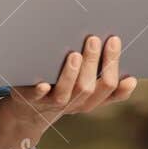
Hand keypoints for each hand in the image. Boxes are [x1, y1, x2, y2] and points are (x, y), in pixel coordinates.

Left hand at [5, 34, 137, 129]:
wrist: (31, 109)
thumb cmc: (64, 85)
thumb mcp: (85, 81)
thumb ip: (100, 69)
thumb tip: (115, 44)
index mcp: (93, 97)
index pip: (110, 87)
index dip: (114, 65)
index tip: (115, 42)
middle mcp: (76, 103)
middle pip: (89, 88)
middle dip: (93, 63)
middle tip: (94, 39)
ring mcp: (54, 103)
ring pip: (66, 93)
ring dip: (71, 75)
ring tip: (74, 55)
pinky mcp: (33, 100)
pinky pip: (37, 98)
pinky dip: (41, 91)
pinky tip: (43, 84)